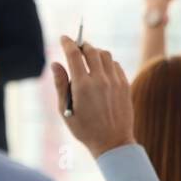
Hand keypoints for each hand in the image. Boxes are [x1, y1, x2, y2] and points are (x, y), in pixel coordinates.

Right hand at [50, 36, 133, 156]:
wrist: (112, 142)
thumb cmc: (84, 129)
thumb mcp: (65, 109)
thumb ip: (60, 84)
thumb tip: (55, 63)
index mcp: (82, 85)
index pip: (74, 53)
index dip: (67, 42)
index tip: (63, 38)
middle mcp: (100, 80)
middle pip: (91, 50)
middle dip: (82, 45)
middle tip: (76, 48)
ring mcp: (115, 81)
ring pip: (105, 55)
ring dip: (95, 52)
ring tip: (89, 59)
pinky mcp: (125, 85)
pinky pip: (116, 65)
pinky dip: (107, 63)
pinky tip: (102, 70)